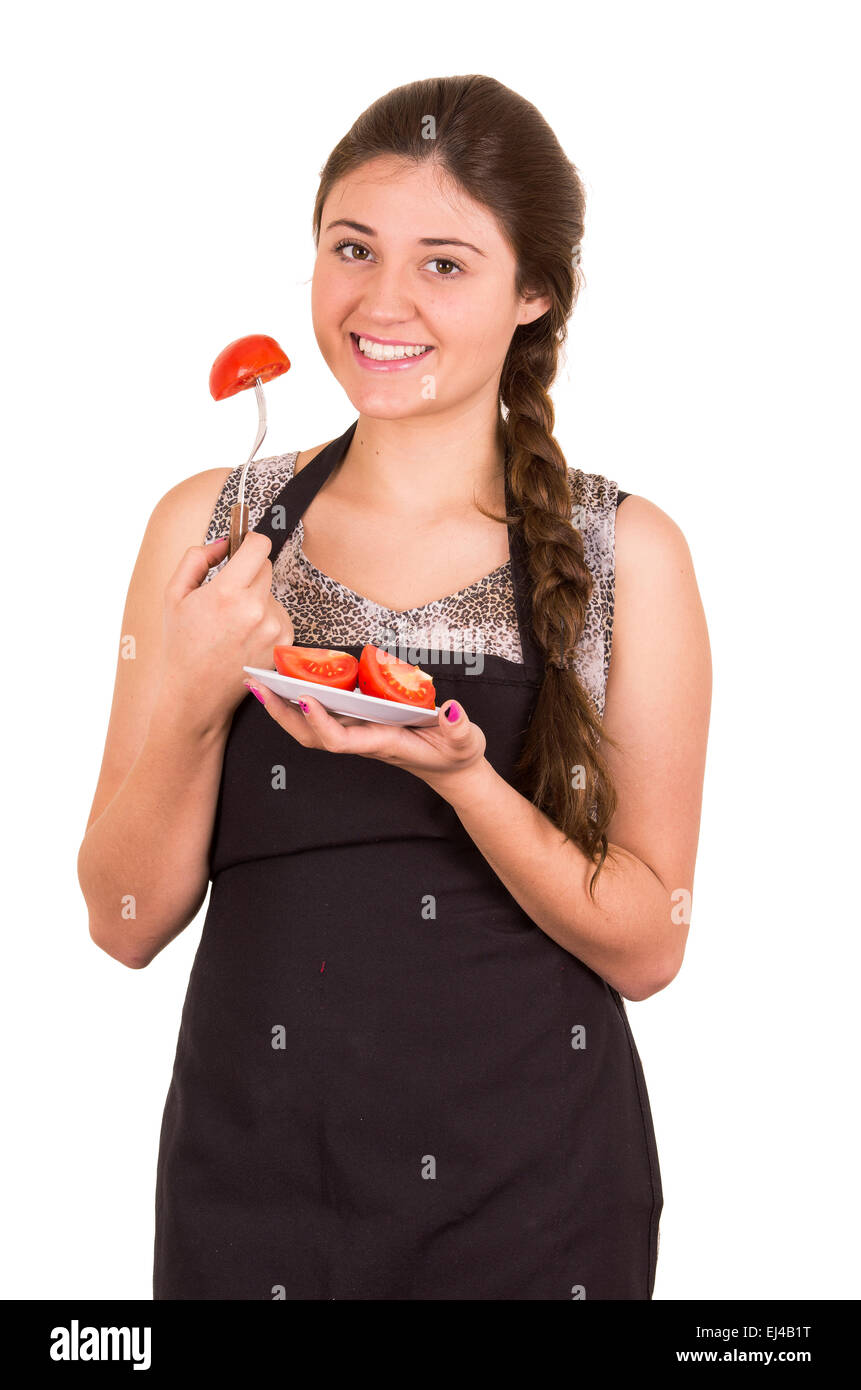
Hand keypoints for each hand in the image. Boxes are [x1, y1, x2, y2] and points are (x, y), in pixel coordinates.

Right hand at [157, 533, 294, 736]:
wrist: (197, 693)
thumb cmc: (182, 645)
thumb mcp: (174, 595)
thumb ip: (196, 558)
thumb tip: (223, 541)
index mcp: (227, 593)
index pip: (260, 546)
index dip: (251, 540)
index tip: (243, 545)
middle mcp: (255, 609)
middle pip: (265, 567)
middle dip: (248, 573)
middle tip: (227, 593)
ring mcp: (273, 628)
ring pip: (272, 593)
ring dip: (257, 599)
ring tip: (233, 623)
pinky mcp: (284, 643)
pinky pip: (279, 615)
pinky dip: (266, 619)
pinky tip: (244, 636)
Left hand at [243, 681, 486, 788]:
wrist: (452, 768)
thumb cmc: (456, 754)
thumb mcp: (465, 742)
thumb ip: (459, 728)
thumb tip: (450, 711)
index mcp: (383, 743)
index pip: (341, 740)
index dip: (320, 722)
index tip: (306, 698)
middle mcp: (363, 739)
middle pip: (312, 736)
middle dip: (283, 715)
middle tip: (259, 686)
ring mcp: (359, 732)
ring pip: (312, 726)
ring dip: (284, 707)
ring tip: (262, 681)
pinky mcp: (360, 722)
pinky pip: (324, 713)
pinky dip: (303, 698)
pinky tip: (290, 678)